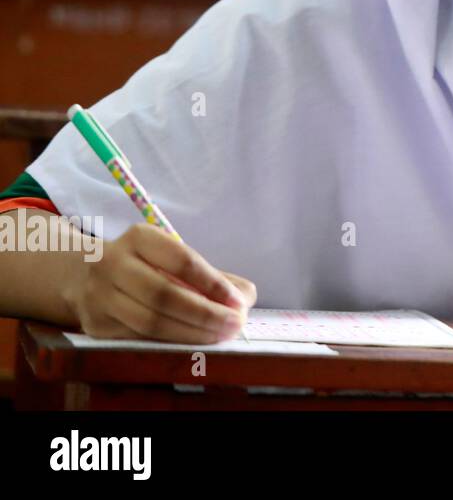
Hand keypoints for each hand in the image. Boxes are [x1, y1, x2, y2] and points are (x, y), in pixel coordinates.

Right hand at [62, 223, 255, 342]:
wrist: (80, 275)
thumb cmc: (143, 264)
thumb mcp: (171, 257)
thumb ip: (211, 275)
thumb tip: (246, 297)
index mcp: (139, 237)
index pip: (182, 261)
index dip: (214, 284)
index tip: (240, 302)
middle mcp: (112, 264)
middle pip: (164, 295)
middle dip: (206, 314)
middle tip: (235, 324)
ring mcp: (99, 296)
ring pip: (150, 322)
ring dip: (191, 333)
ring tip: (220, 335)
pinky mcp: (95, 325)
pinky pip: (139, 337)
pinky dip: (171, 341)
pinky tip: (194, 342)